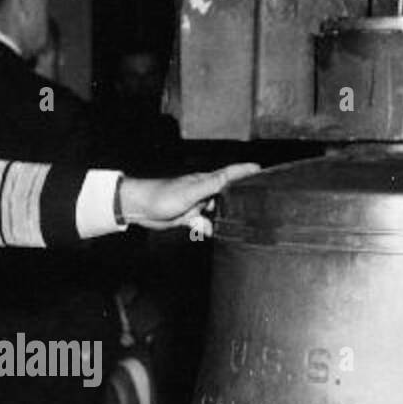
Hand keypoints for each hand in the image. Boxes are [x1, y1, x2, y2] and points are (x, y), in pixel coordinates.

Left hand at [118, 164, 260, 232]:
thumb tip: (233, 178)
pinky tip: (213, 234)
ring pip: (216, 211)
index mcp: (205, 181)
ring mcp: (196, 204)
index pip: (230, 174)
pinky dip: (208, 229)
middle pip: (226, 194)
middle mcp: (203, 191)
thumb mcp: (191, 191)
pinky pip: (203, 224)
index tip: (262, 169)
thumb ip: (212, 186)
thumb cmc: (163, 196)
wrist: (140, 208)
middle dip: (240, 197)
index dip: (245, 171)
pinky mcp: (187, 217)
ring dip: (225, 218)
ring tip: (239, 225)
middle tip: (257, 204)